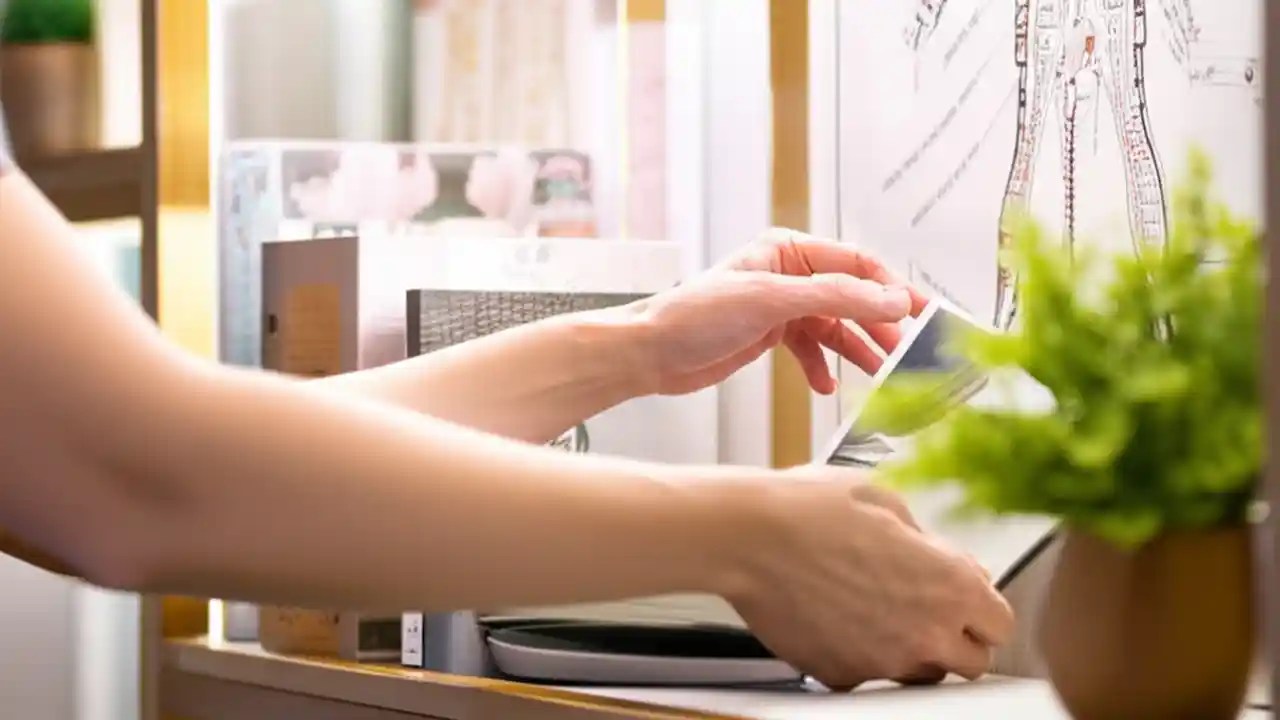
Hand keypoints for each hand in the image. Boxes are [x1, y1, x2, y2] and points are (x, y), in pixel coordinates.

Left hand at [632, 228, 929, 395]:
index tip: (920, 316)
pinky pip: (811, 350)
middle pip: (852, 296)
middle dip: (879, 325)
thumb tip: (891, 301)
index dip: (891, 289)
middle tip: (909, 352)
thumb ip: (835, 298)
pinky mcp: (770, 335)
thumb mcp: (771, 300)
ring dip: (857, 350)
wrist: (650, 352)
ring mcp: (780, 306)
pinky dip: (823, 367)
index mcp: (788, 249)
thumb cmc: (694, 315)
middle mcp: (788, 273)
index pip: (857, 263)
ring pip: (835, 326)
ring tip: (881, 374)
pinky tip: (827, 387)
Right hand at [723, 468, 1014, 690]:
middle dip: (958, 637)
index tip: (964, 596)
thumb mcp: (887, 502)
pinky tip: (840, 618)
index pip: (1000, 623)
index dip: (982, 607)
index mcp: (950, 585)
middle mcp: (925, 632)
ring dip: (915, 650)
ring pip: (923, 675)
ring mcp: (883, 661)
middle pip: (973, 662)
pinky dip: (861, 654)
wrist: (748, 537)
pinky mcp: (841, 675)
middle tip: (927, 608)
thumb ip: (929, 542)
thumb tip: (941, 558)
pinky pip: (868, 675)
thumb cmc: (812, 508)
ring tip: (880, 612)